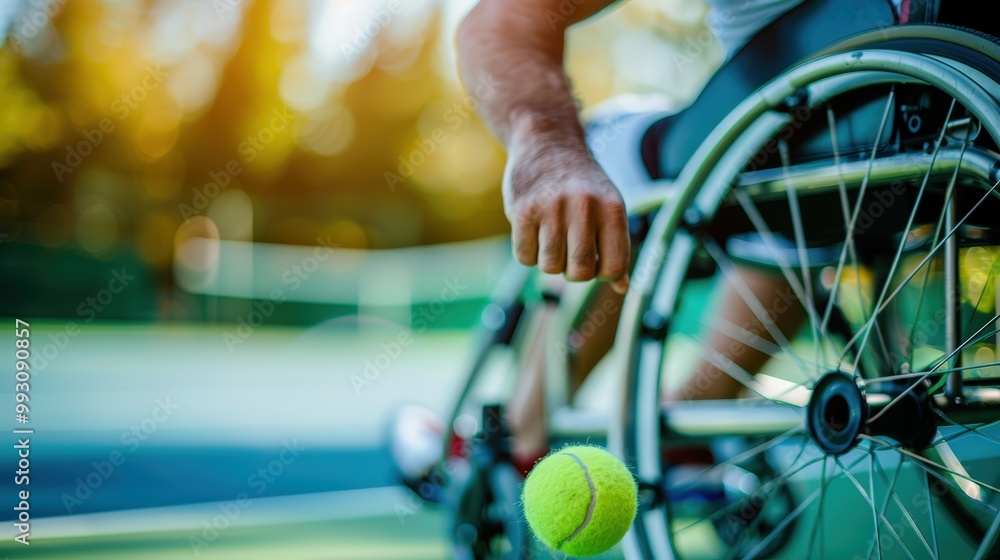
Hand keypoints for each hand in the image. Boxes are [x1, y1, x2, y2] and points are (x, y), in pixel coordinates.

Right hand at [502, 135, 629, 293]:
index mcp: (612, 207)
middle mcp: (584, 205)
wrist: (547, 141)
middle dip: (573, 271)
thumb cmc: (582, 183)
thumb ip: (616, 245)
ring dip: (549, 261)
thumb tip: (623, 288)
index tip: (595, 260)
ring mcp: (551, 207)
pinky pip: (524, 257)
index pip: (614, 267)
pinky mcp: (522, 210)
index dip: (603, 273)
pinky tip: (533, 231)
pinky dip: (527, 252)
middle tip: (570, 251)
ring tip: (551, 237)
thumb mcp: (608, 205)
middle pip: (580, 272)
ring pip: (550, 267)